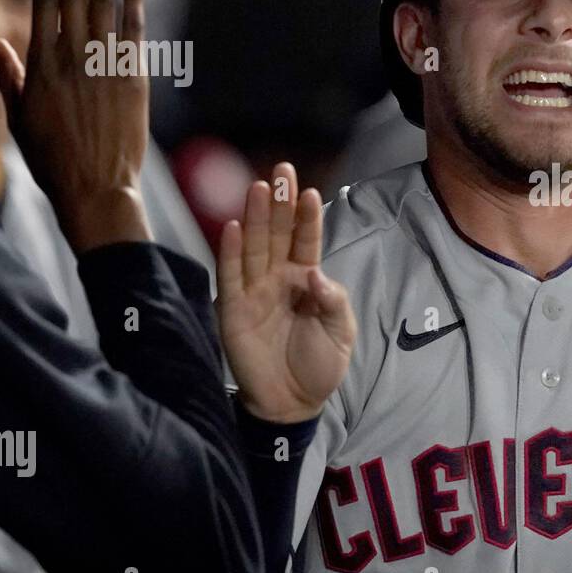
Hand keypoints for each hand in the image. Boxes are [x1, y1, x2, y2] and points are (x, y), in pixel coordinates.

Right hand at [0, 0, 150, 251]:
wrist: (96, 190)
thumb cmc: (54, 160)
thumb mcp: (20, 119)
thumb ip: (11, 77)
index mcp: (40, 65)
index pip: (45, 0)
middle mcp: (72, 58)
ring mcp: (104, 66)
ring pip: (103, 2)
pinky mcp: (132, 79)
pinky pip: (133, 29)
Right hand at [218, 162, 356, 423]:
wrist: (292, 402)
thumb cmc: (320, 364)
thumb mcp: (341, 332)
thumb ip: (332, 301)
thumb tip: (314, 274)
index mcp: (306, 280)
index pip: (305, 240)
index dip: (306, 217)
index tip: (309, 191)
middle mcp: (278, 278)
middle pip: (276, 233)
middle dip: (278, 202)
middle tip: (280, 170)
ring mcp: (254, 291)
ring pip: (253, 247)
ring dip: (253, 218)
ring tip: (257, 188)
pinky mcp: (233, 309)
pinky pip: (231, 277)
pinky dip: (230, 253)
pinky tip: (231, 227)